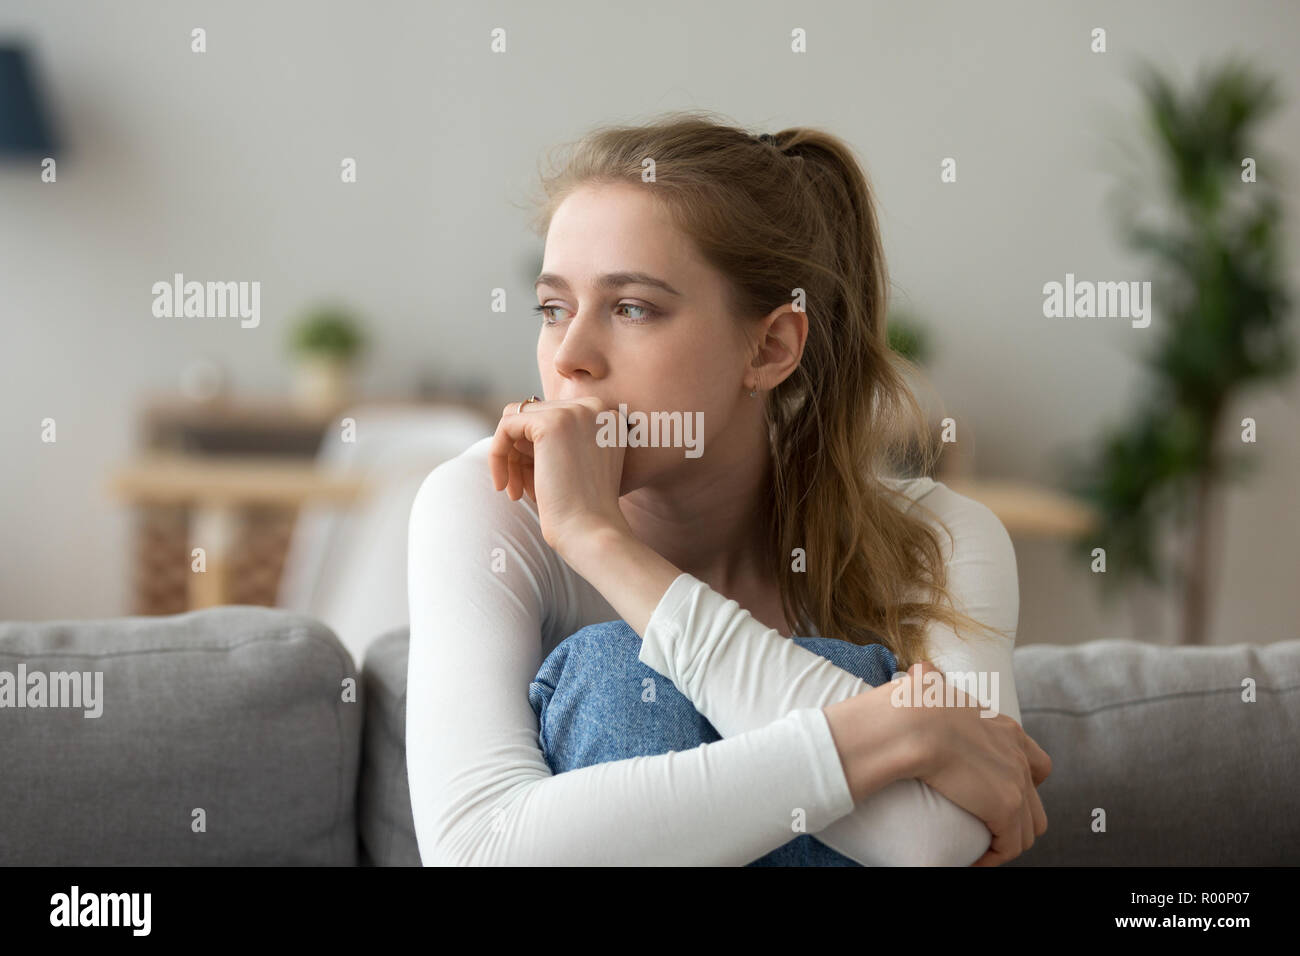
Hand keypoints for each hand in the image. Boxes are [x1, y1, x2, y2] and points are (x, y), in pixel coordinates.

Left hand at [489, 396, 632, 560]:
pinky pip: (506, 425)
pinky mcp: (551, 422)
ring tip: (515, 492)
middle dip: (522, 455)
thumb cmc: (584, 512)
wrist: (592, 531)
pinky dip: (498, 454)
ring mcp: (575, 412)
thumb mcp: (579, 467)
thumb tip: (515, 425)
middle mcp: (596, 407)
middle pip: (535, 417)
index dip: (537, 451)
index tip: (534, 483)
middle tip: (520, 490)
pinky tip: (504, 486)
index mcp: (608, 417)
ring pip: (518, 420)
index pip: (555, 418)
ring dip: (510, 457)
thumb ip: (559, 442)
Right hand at [892, 661, 1051, 865]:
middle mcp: (1018, 756)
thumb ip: (930, 680)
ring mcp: (1016, 783)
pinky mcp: (1005, 807)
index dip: (1021, 783)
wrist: (914, 723)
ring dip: (1005, 843)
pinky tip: (973, 860)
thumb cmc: (913, 705)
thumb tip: (920, 673)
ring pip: (1028, 830)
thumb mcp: (931, 685)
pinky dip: (993, 857)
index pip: (1036, 763)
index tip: (993, 794)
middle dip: (1016, 820)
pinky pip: (1010, 847)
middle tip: (985, 828)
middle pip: (1036, 802)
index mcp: (1006, 729)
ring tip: (979, 850)